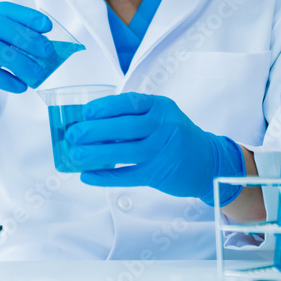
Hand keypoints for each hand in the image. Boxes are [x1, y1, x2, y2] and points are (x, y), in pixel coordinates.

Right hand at [0, 2, 55, 132]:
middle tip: (47, 52)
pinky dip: (6, 80)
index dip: (27, 16)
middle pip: (0, 26)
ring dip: (21, 62)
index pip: (3, 9)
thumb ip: (1, 41)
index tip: (47, 26)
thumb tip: (38, 49)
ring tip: (38, 74)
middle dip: (28, 38)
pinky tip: (20, 87)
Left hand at [65, 93, 243, 204]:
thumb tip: (92, 123)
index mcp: (161, 107)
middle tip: (72, 134)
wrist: (208, 162)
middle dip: (95, 131)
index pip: (130, 103)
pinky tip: (88, 176)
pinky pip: (129, 175)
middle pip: (126, 127)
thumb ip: (134, 117)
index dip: (105, 107)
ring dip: (97, 154)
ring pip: (126, 152)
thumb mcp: (162, 116)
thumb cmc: (175, 136)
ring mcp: (163, 151)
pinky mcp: (160, 173)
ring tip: (74, 155)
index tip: (85, 113)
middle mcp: (164, 126)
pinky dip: (107, 176)